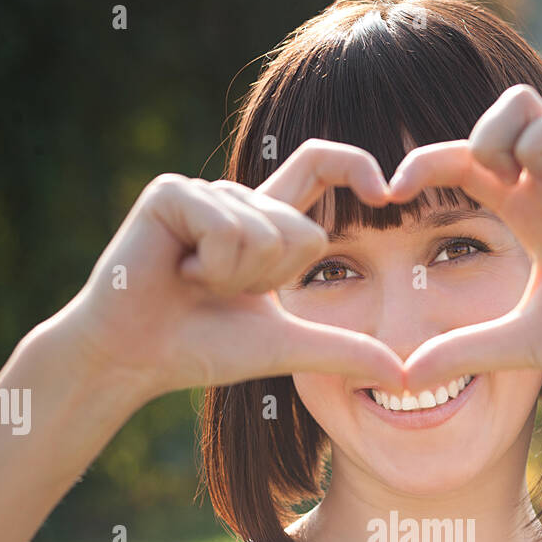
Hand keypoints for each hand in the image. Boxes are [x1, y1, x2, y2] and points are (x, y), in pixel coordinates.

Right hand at [61, 142, 406, 400]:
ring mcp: (203, 192)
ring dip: (235, 277)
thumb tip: (404, 376)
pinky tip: (177, 272)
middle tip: (220, 293)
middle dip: (269, 280)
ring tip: (194, 284)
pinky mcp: (172, 193)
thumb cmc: (203, 348)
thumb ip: (343, 350)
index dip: (354, 164)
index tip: (386, 191)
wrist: (137, 357)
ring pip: (264, 233)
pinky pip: (227, 227)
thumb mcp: (287, 347)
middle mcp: (237, 199)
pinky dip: (210, 266)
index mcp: (264, 223)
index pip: (318, 167)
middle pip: (301, 231)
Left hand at [387, 85, 541, 396]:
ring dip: (541, 142)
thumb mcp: (520, 344)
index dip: (426, 164)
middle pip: (513, 107)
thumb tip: (405, 378)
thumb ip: (465, 351)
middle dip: (489, 128)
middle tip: (494, 178)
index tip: (390, 192)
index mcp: (528, 213)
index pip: (468, 161)